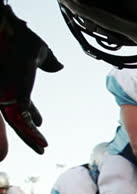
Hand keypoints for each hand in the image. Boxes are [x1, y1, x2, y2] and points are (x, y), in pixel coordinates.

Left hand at [0, 5, 63, 154]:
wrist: (6, 30)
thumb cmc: (17, 36)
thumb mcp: (38, 51)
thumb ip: (48, 60)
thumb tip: (58, 66)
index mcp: (10, 82)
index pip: (22, 104)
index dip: (32, 115)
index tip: (41, 123)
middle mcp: (4, 92)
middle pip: (16, 118)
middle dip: (29, 132)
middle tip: (41, 146)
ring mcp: (3, 96)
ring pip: (16, 122)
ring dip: (30, 137)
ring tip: (42, 148)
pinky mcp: (7, 98)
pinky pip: (18, 120)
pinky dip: (30, 131)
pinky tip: (41, 140)